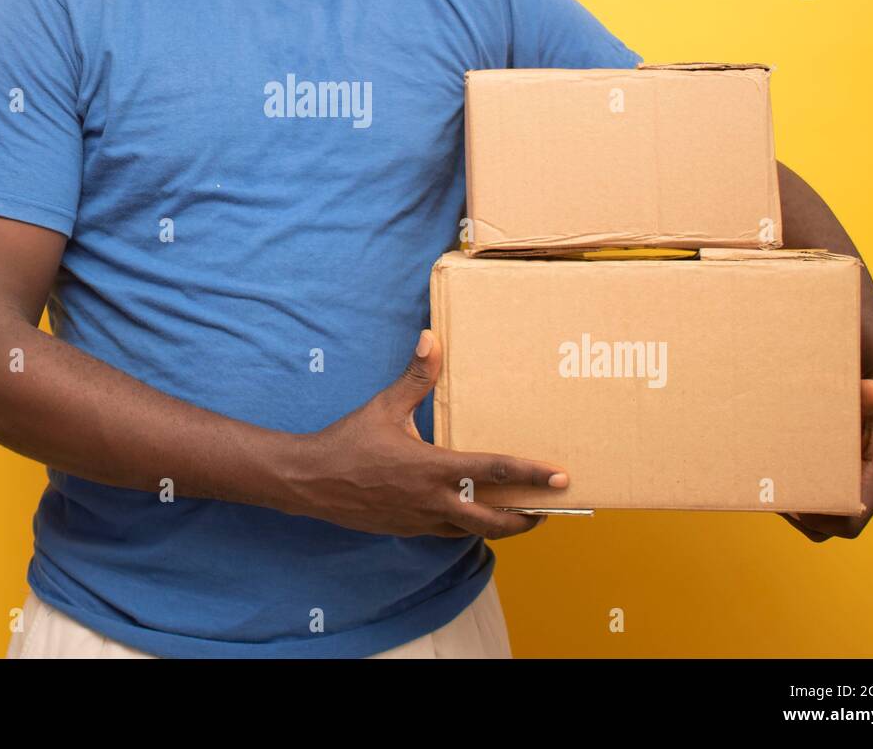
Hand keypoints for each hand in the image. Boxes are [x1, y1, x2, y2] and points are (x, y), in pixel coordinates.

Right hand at [288, 330, 568, 539]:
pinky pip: (448, 532)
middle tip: (550, 508)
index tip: (561, 476)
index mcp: (432, 468)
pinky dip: (468, 526)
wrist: (311, 482)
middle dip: (527, 518)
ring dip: (500, 527)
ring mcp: (421, 520)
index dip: (532, 475)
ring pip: (473, 532)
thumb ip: (415, 376)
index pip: (494, 473)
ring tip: (520, 515)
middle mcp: (432, 501)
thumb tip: (432, 339)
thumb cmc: (348, 441)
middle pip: (494, 521)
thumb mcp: (385, 406)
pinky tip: (472, 515)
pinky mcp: (409, 529)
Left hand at [780, 366, 872, 541]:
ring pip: (819, 521)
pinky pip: (819, 504)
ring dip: (792, 508)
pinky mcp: (844, 483)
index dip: (821, 517)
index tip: (792, 501)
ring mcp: (856, 491)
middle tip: (770, 492)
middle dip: (797, 514)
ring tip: (768, 485)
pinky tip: (776, 473)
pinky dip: (797, 495)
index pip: (851, 518)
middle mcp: (868, 493)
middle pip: (827, 527)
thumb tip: (869, 392)